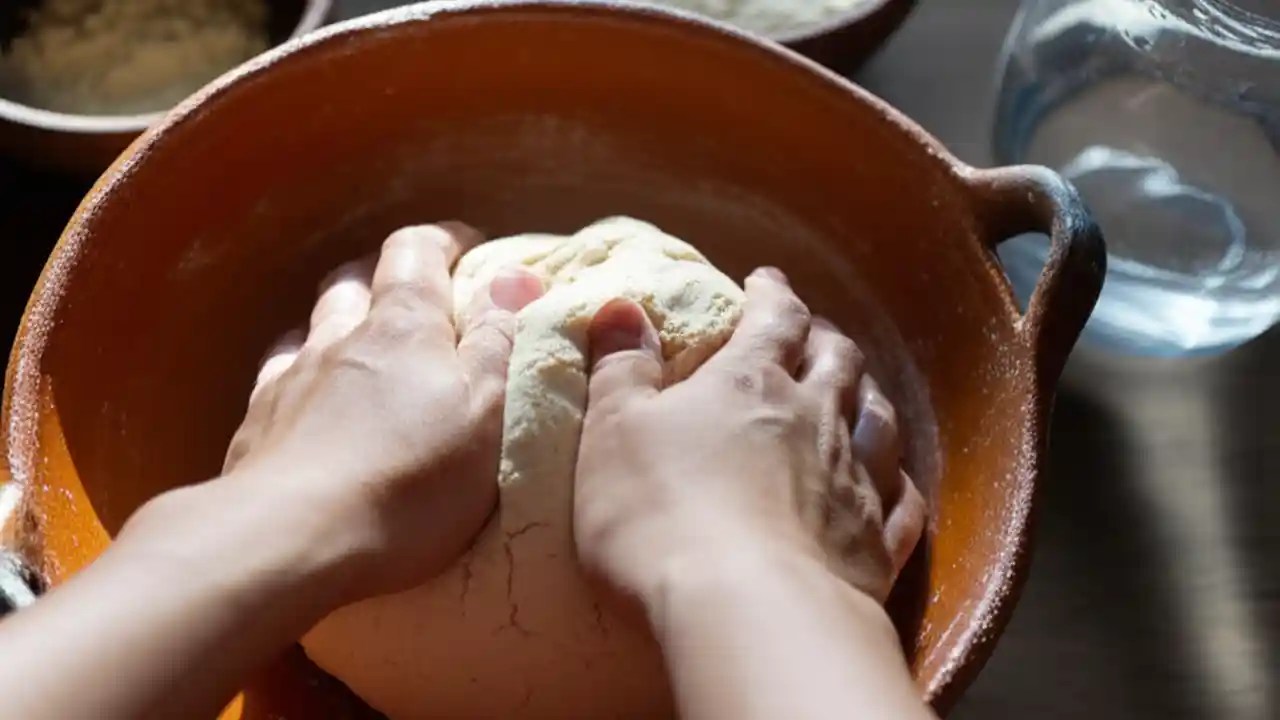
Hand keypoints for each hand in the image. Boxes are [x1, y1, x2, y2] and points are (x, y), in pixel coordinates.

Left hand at [219, 223, 542, 598]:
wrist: (291, 540)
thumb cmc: (412, 480)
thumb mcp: (486, 412)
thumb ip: (498, 341)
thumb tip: (513, 274)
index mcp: (405, 326)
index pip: (418, 250)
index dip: (446, 241)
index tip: (472, 251)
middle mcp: (341, 336)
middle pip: (357, 279)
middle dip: (387, 276)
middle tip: (419, 299)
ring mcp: (291, 378)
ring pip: (312, 324)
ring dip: (338, 321)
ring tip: (361, 345)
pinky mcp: (255, 425)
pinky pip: (276, 376)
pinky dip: (298, 372)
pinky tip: (306, 397)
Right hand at [574, 267, 924, 615]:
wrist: (747, 612)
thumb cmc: (662, 516)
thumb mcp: (614, 433)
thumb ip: (621, 368)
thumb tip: (622, 305)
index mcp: (751, 381)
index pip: (774, 317)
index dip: (772, 295)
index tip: (765, 282)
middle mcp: (816, 418)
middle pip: (838, 360)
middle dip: (825, 339)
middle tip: (813, 332)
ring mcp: (854, 481)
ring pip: (879, 421)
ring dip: (869, 398)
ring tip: (859, 391)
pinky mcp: (876, 545)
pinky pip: (902, 503)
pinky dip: (899, 484)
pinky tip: (897, 483)